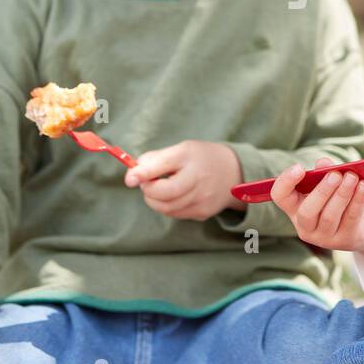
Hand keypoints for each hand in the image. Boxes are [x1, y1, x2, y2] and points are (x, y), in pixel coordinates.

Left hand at [123, 139, 242, 220]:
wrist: (234, 172)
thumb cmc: (200, 158)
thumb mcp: (181, 149)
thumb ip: (155, 159)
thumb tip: (132, 176)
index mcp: (190, 156)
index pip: (164, 165)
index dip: (143, 173)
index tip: (130, 178)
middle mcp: (198, 177)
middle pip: (164, 193)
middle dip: (148, 191)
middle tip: (146, 183)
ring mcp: (202, 198)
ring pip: (166, 208)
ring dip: (154, 200)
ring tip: (158, 189)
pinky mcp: (203, 212)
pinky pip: (175, 214)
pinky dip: (167, 206)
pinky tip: (173, 196)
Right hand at [269, 157, 363, 251]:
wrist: (363, 225)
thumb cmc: (339, 198)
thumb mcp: (330, 184)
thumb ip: (324, 172)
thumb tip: (323, 164)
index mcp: (294, 208)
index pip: (280, 197)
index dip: (286, 182)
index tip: (299, 168)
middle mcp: (305, 226)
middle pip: (306, 212)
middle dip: (322, 191)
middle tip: (335, 174)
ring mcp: (324, 237)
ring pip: (329, 216)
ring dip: (342, 194)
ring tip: (352, 176)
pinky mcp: (345, 240)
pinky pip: (350, 219)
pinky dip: (358, 200)